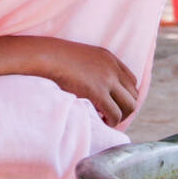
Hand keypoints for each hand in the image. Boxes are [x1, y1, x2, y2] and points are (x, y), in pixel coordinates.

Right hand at [0, 35, 138, 124]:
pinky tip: (101, 122)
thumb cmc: (54, 59)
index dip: (125, 96)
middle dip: (125, 108)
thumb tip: (90, 85)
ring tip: (107, 120)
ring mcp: (107, 79)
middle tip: (111, 116)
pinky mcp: (98, 92)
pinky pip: (115, 114)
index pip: (131, 81)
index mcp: (109, 58)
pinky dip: (111, 121)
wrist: (44, 56)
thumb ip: (91, 69)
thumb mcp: (80, 59)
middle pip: (134, 95)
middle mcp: (112, 68)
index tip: (113, 104)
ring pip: (129, 106)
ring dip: (120, 116)